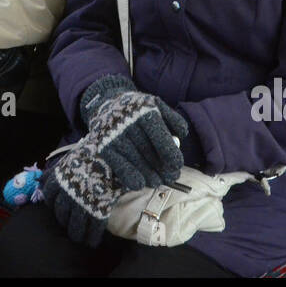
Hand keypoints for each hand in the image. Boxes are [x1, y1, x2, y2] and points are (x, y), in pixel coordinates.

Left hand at [41, 136, 122, 247]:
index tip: (58, 209)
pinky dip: (91, 237)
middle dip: (65, 222)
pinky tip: (92, 242)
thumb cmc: (92, 153)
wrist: (110, 151)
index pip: (50, 197)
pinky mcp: (96, 210)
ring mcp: (81, 203)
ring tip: (80, 239)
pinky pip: (92, 228)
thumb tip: (40, 179)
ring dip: (76, 233)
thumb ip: (56, 171)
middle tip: (70, 227)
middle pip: (61, 214)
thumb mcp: (71, 158)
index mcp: (59, 180)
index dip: (53, 205)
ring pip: (74, 224)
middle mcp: (66, 193)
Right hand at [81, 75, 188, 189]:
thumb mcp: (156, 105)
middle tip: (172, 177)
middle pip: (149, 151)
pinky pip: (119, 165)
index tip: (177, 165)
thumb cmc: (138, 108)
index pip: (160, 136)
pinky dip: (130, 177)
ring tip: (158, 181)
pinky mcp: (104, 146)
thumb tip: (181, 136)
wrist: (105, 103)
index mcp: (144, 111)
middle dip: (162, 168)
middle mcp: (128, 122)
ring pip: (136, 161)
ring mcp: (114, 135)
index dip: (170, 154)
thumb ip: (172, 119)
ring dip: (149, 175)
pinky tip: (140, 184)